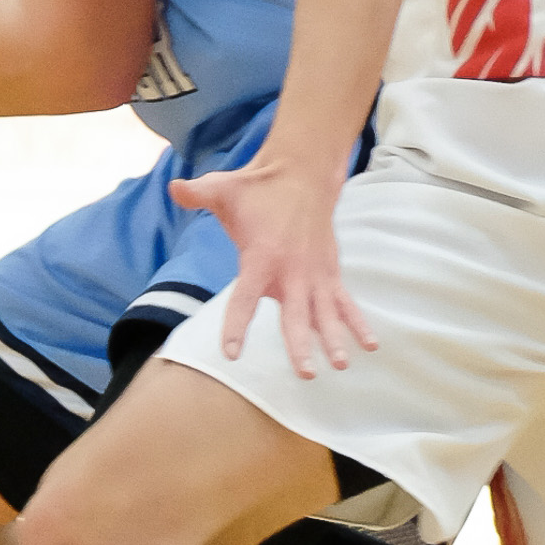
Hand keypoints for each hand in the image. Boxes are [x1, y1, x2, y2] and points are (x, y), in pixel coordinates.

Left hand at [170, 148, 374, 377]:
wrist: (303, 173)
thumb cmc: (259, 188)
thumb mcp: (223, 188)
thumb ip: (198, 193)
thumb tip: (174, 188)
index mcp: (262, 257)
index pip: (245, 298)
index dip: (237, 325)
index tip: (232, 352)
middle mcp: (292, 270)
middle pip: (295, 314)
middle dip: (300, 343)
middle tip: (305, 371)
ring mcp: (315, 273)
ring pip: (325, 312)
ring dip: (334, 338)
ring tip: (340, 364)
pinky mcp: (330, 272)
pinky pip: (345, 301)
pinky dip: (358, 322)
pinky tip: (370, 345)